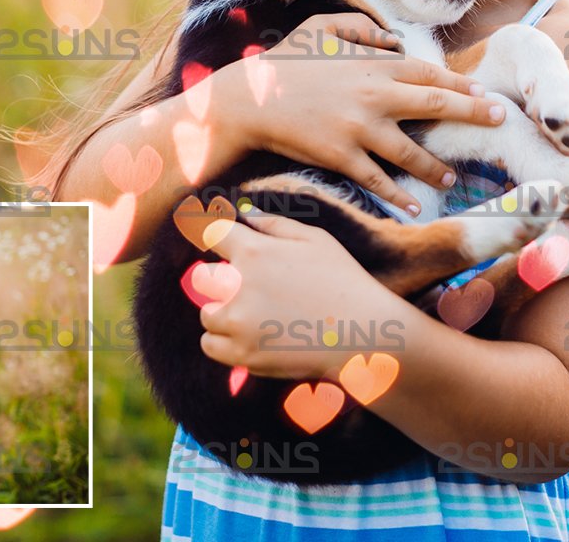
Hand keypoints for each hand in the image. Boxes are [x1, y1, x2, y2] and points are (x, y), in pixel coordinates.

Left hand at [197, 209, 400, 381]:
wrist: (364, 334)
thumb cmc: (344, 281)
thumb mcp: (315, 240)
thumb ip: (274, 225)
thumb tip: (245, 212)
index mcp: (254, 252)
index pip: (212, 233)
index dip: (212, 232)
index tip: (215, 236)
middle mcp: (239, 287)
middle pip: (204, 279)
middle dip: (222, 280)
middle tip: (250, 287)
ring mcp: (239, 324)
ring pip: (208, 314)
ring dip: (224, 311)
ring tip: (256, 315)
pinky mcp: (243, 355)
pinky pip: (210, 344)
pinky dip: (222, 340)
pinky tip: (247, 335)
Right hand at [231, 13, 506, 214]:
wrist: (248, 98)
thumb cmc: (284, 62)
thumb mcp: (320, 28)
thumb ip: (359, 28)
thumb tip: (391, 38)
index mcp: (372, 65)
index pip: (429, 74)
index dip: (461, 84)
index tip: (485, 93)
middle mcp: (373, 96)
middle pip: (435, 106)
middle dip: (472, 113)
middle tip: (500, 120)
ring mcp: (358, 129)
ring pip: (411, 152)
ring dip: (436, 166)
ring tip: (452, 177)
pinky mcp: (341, 156)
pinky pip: (377, 179)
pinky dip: (398, 194)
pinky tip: (413, 206)